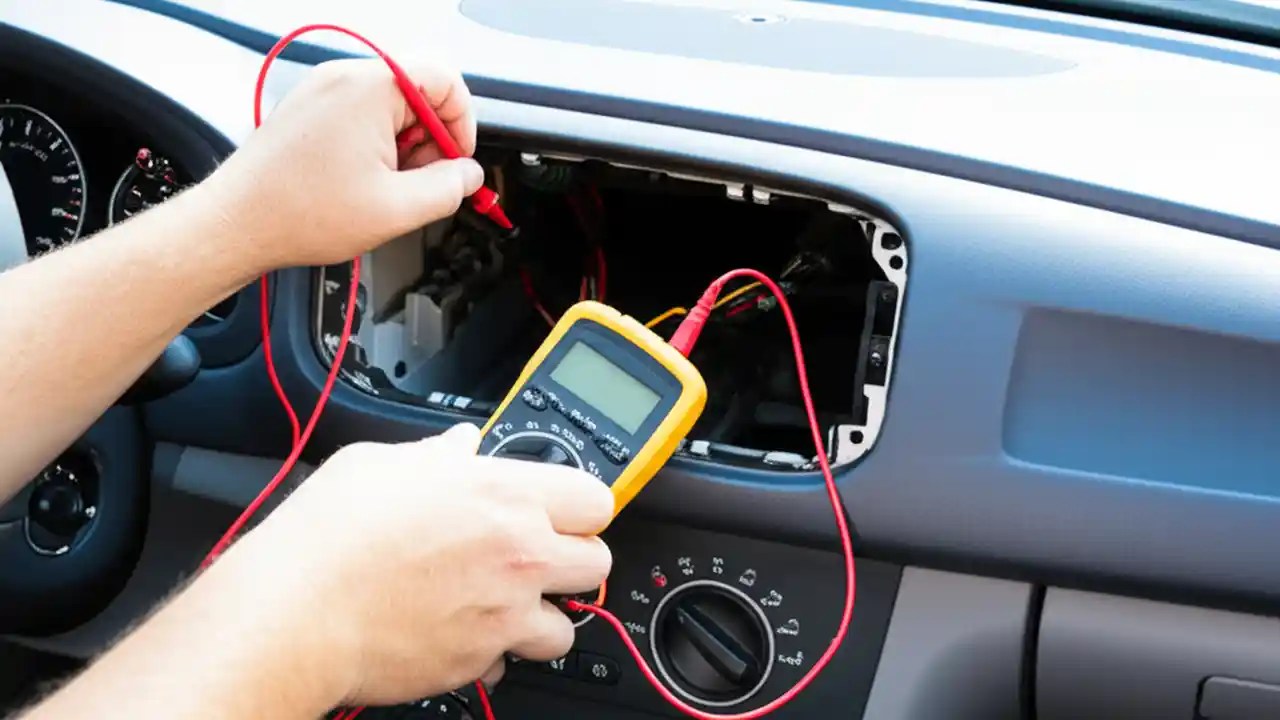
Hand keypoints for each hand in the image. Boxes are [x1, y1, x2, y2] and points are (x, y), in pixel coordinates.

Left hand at [202, 57, 482, 269]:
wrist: (239, 223)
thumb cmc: (300, 212)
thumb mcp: (397, 209)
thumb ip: (449, 188)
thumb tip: (469, 176)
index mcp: (370, 88)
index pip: (446, 81)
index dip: (463, 125)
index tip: (458, 161)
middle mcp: (344, 78)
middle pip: (418, 94)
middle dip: (430, 141)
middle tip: (421, 184)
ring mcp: (323, 90)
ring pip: (390, 109)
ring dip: (402, 148)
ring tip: (385, 189)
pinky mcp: (310, 109)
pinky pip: (361, 117)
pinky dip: (375, 146)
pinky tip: (363, 183)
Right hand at [217, 423, 613, 708]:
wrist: (296, 611)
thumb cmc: (331, 534)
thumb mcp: (381, 463)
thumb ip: (436, 454)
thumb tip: (457, 446)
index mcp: (505, 495)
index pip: (595, 498)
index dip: (580, 506)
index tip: (563, 511)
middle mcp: (519, 555)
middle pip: (596, 564)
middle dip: (571, 562)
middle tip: (537, 558)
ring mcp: (503, 614)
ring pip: (565, 628)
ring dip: (540, 618)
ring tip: (501, 605)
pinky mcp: (477, 661)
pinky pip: (507, 664)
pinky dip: (491, 655)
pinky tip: (459, 634)